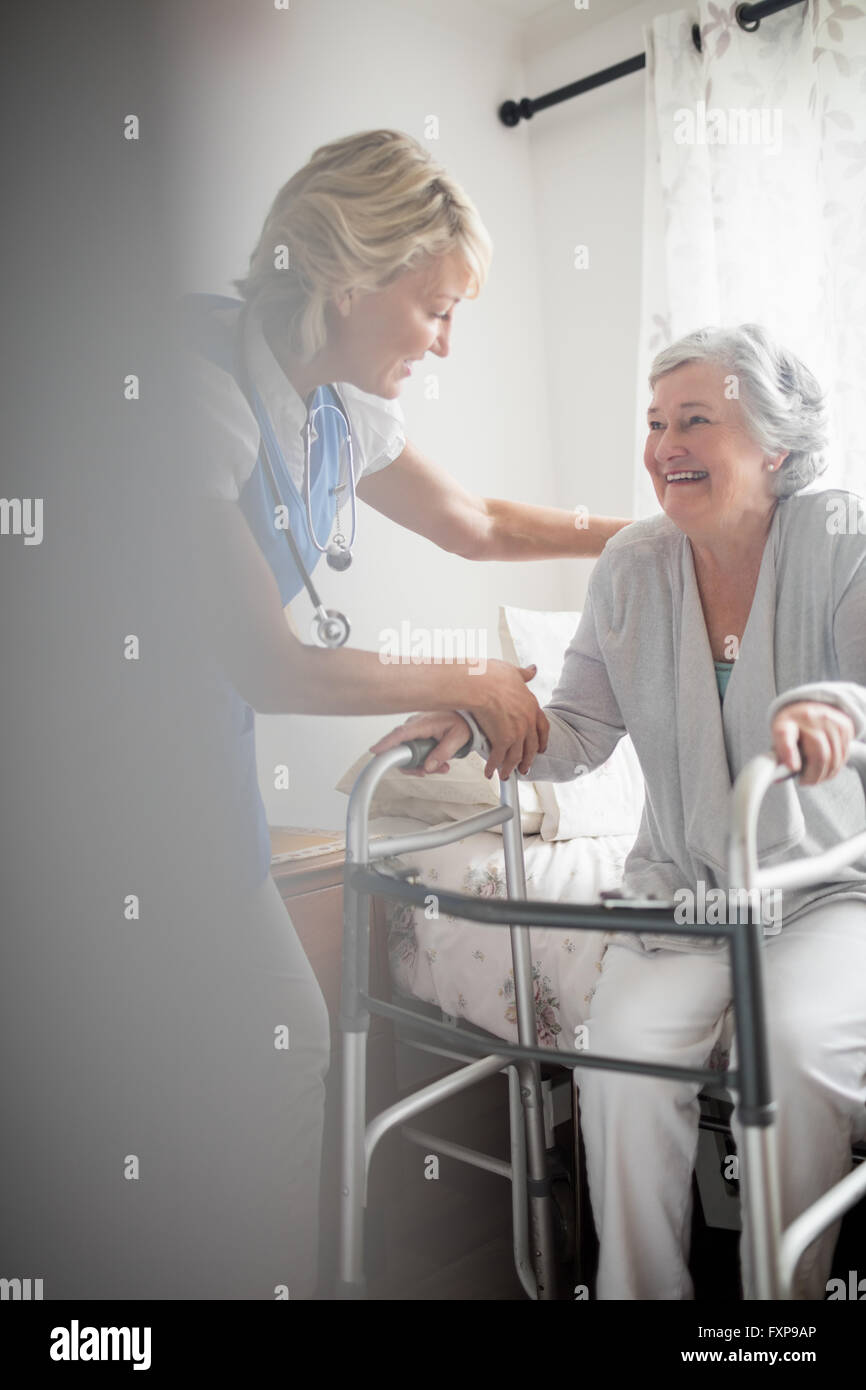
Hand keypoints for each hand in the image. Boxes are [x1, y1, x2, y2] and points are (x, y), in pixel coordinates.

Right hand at [370, 711, 472, 775]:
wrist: (464, 716)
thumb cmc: (461, 722)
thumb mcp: (458, 738)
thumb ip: (443, 752)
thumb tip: (429, 766)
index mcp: (423, 723)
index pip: (400, 733)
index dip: (386, 743)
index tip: (375, 751)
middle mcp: (414, 725)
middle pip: (402, 750)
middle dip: (415, 765)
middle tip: (432, 771)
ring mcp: (413, 730)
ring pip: (407, 754)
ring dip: (422, 764)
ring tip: (441, 766)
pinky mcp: (414, 735)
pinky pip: (412, 752)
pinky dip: (422, 760)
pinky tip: (436, 763)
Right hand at [470, 660, 548, 779]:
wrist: (479, 684)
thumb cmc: (492, 676)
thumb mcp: (514, 672)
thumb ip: (524, 674)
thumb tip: (533, 670)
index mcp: (531, 705)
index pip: (543, 727)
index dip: (542, 740)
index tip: (540, 748)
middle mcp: (527, 721)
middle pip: (531, 746)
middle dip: (528, 760)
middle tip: (524, 769)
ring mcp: (516, 732)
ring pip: (516, 756)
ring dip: (511, 768)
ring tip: (506, 774)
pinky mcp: (502, 740)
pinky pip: (498, 758)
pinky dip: (493, 767)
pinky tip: (489, 772)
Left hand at [771, 701, 855, 785]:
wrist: (808, 708)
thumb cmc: (791, 728)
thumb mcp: (776, 740)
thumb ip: (777, 759)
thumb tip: (777, 778)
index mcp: (786, 722)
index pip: (784, 734)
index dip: (788, 752)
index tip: (793, 768)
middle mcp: (809, 717)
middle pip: (819, 754)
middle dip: (813, 775)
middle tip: (805, 781)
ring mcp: (829, 720)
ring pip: (834, 758)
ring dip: (825, 774)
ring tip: (814, 776)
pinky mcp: (844, 726)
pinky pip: (843, 755)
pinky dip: (835, 768)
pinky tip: (826, 768)